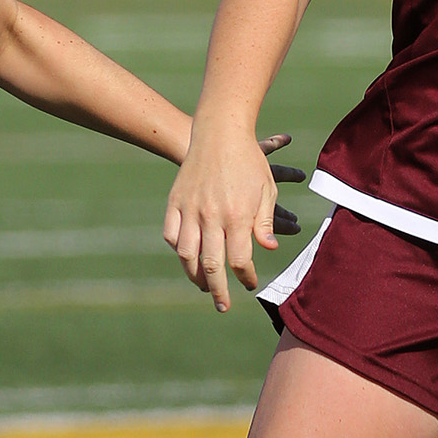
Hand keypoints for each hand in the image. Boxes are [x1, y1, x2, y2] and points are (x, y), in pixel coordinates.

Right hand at [164, 131, 305, 313]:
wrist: (219, 132)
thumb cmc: (249, 162)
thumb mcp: (266, 190)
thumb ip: (265, 223)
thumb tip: (267, 250)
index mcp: (238, 215)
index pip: (240, 260)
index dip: (245, 277)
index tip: (249, 282)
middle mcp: (212, 216)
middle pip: (211, 265)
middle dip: (218, 291)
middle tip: (223, 305)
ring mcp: (190, 209)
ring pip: (186, 254)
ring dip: (194, 275)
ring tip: (203, 285)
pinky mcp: (175, 201)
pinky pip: (171, 234)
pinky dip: (177, 249)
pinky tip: (187, 257)